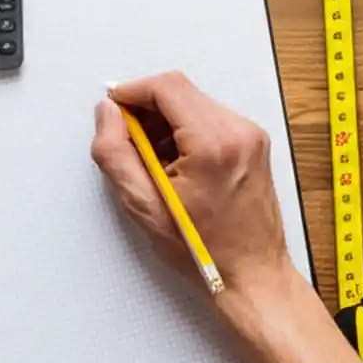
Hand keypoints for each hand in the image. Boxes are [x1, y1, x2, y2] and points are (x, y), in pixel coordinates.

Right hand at [90, 71, 291, 302]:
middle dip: (148, 110)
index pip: (167, 87)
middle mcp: (239, 132)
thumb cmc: (205, 252)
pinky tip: (178, 166)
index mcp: (214, 144)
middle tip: (131, 144)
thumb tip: (108, 114)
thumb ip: (116, 153)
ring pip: (196, 104)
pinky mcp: (254, 144)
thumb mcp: (144, 206)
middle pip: (182, 92)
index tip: (114, 109)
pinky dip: (187, 132)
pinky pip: (212, 119)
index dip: (132, 92)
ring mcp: (251, 136)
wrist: (252, 275)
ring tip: (156, 163)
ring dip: (167, 122)